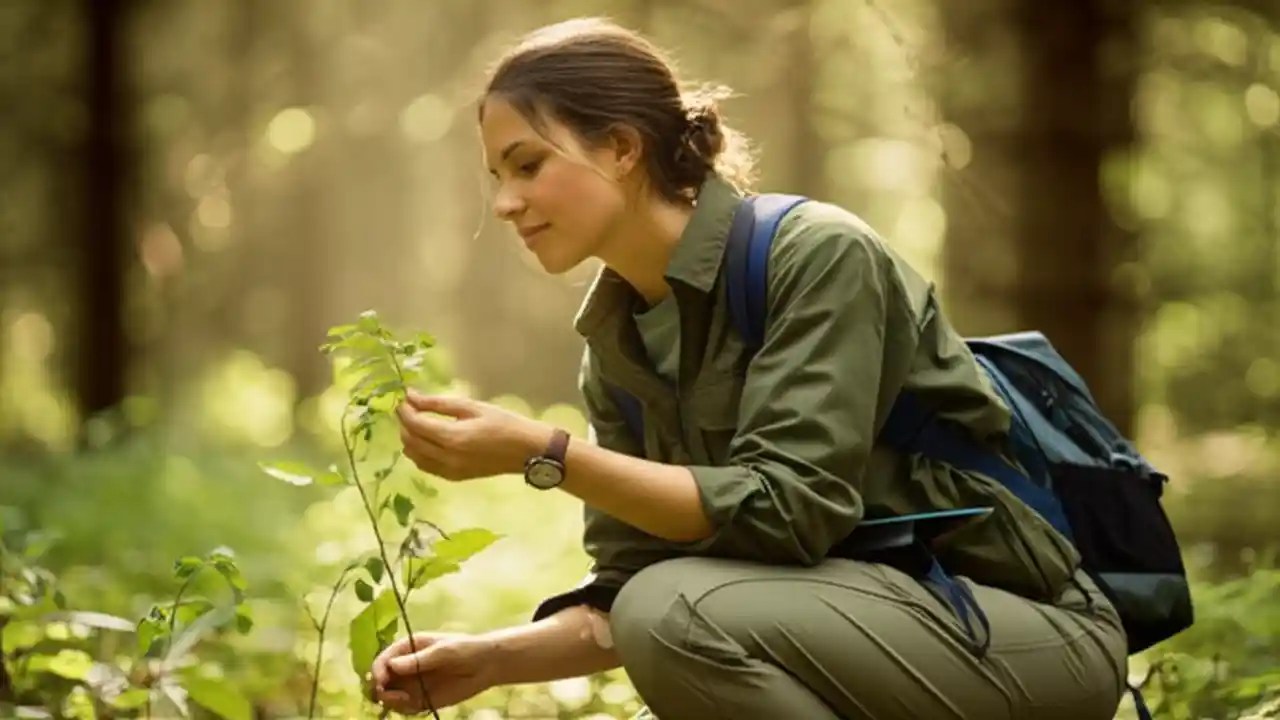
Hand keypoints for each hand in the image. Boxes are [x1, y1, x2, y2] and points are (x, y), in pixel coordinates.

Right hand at [371, 631, 499, 714]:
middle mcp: (405, 666)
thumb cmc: (465, 649)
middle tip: (390, 696)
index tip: (381, 681)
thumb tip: (392, 665)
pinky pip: (404, 708)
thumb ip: (419, 660)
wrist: (485, 665)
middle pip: (381, 679)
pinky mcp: (420, 699)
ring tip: (407, 701)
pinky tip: (416, 706)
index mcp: (407, 647)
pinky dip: (404, 710)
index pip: (383, 659)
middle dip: (380, 689)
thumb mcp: (443, 651)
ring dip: (391, 701)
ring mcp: (412, 683)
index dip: (378, 670)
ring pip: (389, 696)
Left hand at [396, 389, 549, 481]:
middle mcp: (446, 458)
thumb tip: (411, 396)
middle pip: (410, 441)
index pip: (415, 425)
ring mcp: (449, 471)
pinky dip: (419, 453)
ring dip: (409, 439)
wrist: (526, 450)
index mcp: (452, 437)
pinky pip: (425, 466)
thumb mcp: (472, 407)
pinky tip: (426, 441)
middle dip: (404, 424)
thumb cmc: (503, 423)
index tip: (404, 399)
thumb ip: (438, 403)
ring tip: (418, 423)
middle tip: (410, 408)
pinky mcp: (454, 477)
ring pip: (414, 456)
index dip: (405, 411)